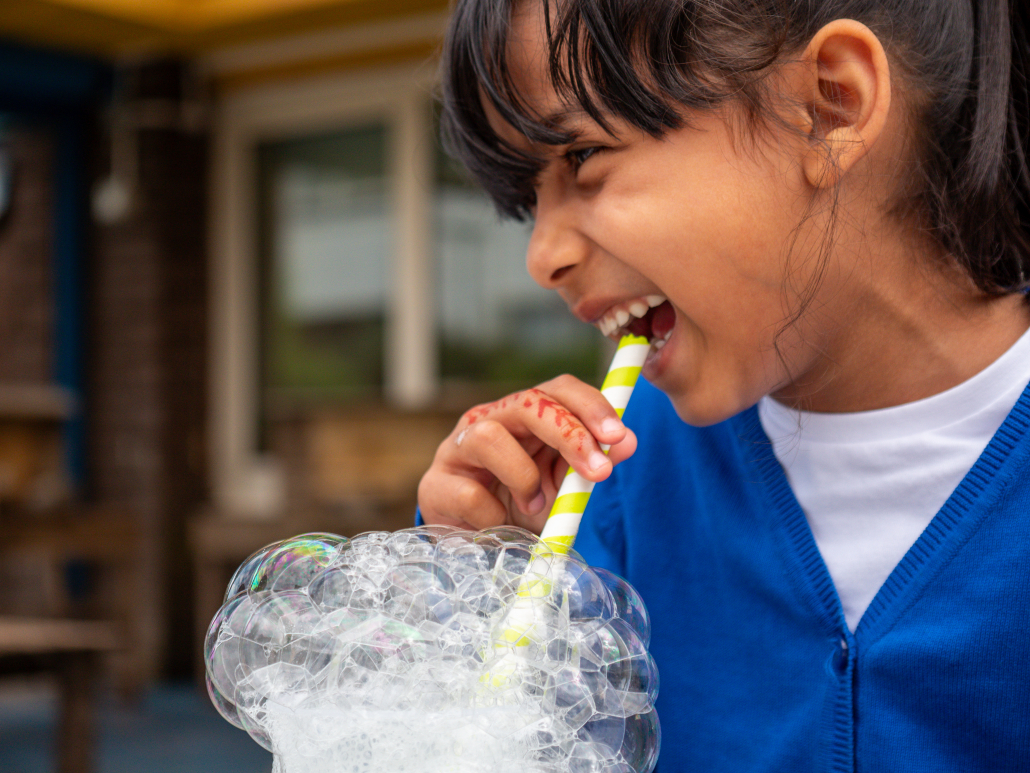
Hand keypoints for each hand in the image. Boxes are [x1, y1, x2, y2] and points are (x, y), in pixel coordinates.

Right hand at [418, 375, 636, 533]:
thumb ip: (589, 463)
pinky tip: (498, 524)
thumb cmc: (517, 504)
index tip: (619, 436)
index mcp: (524, 415)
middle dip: (568, 433)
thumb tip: (627, 443)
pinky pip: (470, 493)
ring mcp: (457, 448)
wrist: (471, 542)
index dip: (590, 405)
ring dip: (523, 476)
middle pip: (527, 402)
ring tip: (534, 505)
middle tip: (598, 472)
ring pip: (488, 436)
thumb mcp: (560, 485)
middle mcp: (490, 419)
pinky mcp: (435, 484)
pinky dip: (494, 515)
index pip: (558, 390)